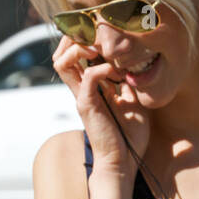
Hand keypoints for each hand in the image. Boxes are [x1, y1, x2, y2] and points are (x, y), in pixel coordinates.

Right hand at [51, 35, 149, 175]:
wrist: (123, 162)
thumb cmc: (129, 137)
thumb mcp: (134, 103)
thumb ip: (130, 85)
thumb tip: (136, 69)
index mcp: (91, 87)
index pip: (76, 54)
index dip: (85, 39)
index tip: (108, 36)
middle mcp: (81, 89)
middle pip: (62, 53)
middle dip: (76, 38)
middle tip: (100, 38)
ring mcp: (82, 96)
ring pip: (63, 62)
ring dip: (81, 49)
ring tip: (102, 50)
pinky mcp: (87, 105)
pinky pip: (88, 77)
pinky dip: (102, 68)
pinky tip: (118, 74)